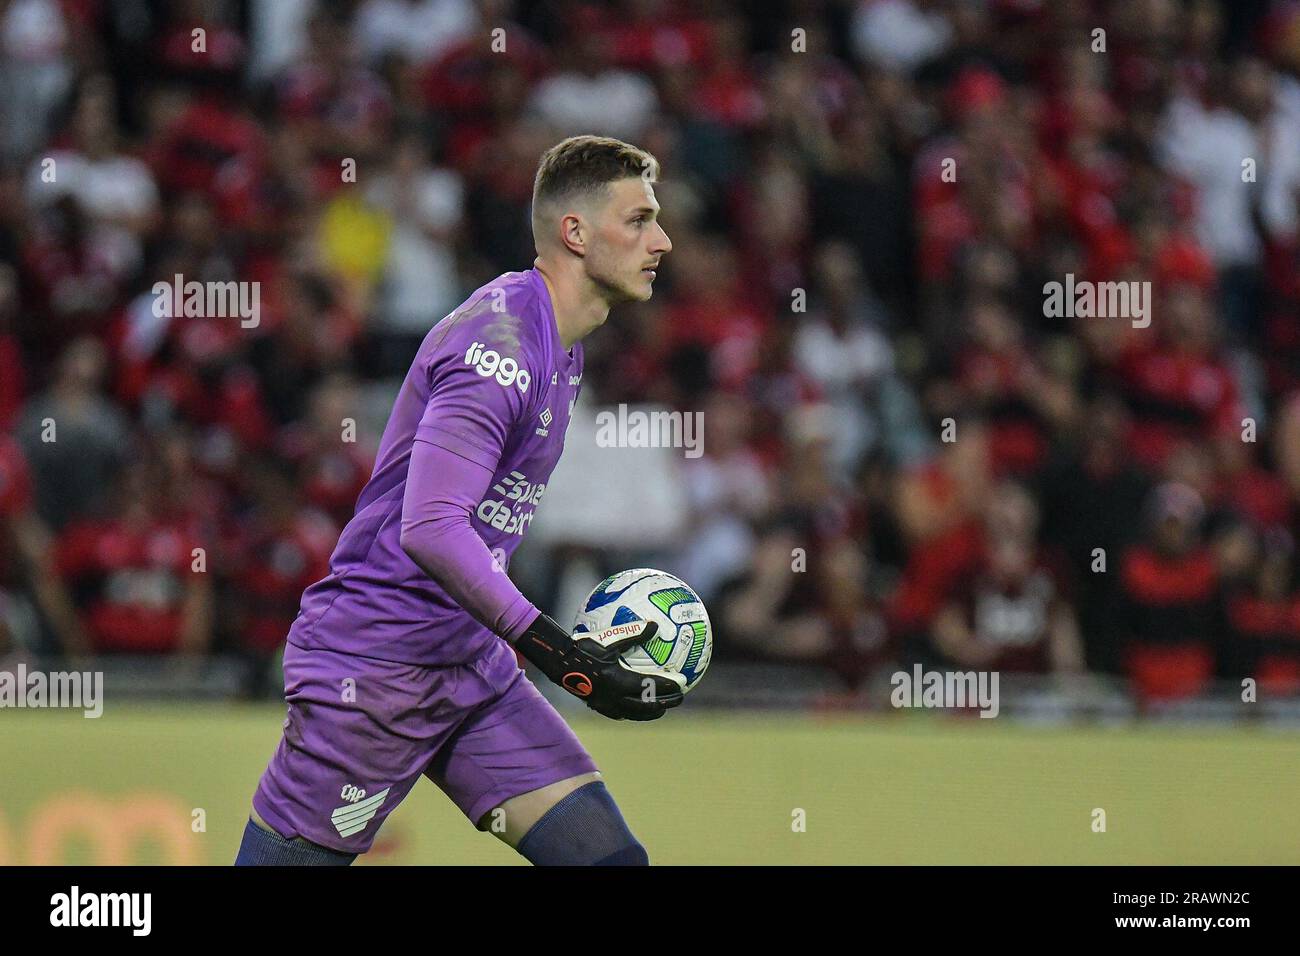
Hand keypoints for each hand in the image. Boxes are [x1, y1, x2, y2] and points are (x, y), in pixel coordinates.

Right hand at [514, 613, 684, 720]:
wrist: (559, 662)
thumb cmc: (583, 646)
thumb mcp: (609, 638)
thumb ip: (634, 634)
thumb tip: (655, 625)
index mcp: (618, 680)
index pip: (650, 687)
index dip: (667, 687)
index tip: (682, 684)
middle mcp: (614, 696)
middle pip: (646, 706)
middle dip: (665, 703)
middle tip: (680, 698)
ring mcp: (605, 704)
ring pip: (634, 713)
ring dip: (651, 712)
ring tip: (662, 709)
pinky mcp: (598, 706)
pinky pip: (620, 713)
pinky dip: (633, 712)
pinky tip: (637, 707)